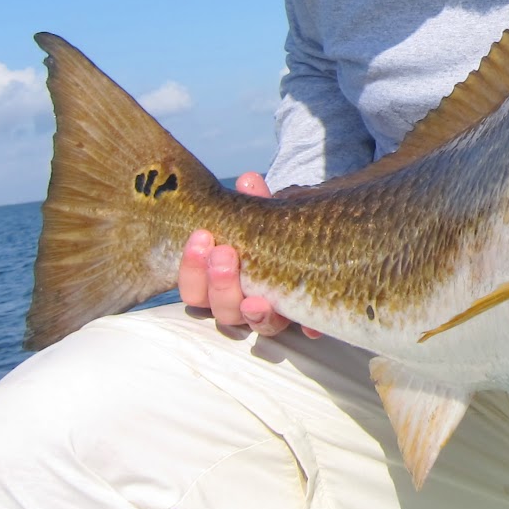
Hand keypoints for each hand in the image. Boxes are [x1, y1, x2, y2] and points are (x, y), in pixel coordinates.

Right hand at [176, 172, 319, 338]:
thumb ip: (255, 204)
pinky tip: (310, 324)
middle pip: (221, 311)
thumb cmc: (276, 232)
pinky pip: (304, 327)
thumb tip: (249, 180)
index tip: (201, 237)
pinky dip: (308, 325)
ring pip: (257, 325)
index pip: (194, 290)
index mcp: (223, 285)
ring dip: (253, 311)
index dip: (193, 268)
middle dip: (218, 285)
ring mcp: (275, 315)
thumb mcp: (265, 218)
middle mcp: (244, 306)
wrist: (315, 244)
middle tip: (225, 254)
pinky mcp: (305, 318)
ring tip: (257, 298)